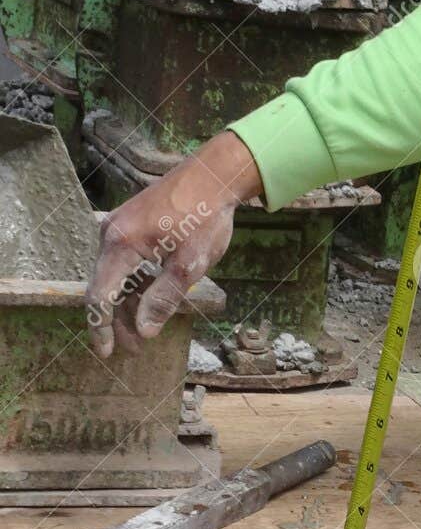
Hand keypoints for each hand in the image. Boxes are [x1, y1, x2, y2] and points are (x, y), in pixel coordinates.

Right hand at [86, 131, 261, 357]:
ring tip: (142, 333)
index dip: (101, 327)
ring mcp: (119, 229)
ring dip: (127, 306)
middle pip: (105, 288)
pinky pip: (126, 264)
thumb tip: (143, 331)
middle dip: (117, 322)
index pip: (100, 296)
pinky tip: (147, 304)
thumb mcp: (189, 265)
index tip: (106, 353)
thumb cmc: (203, 217)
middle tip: (133, 352)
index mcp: (120, 244)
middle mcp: (111, 234)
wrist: (212, 175)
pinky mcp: (131, 227)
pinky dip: (135, 286)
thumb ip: (163, 299)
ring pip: (116, 277)